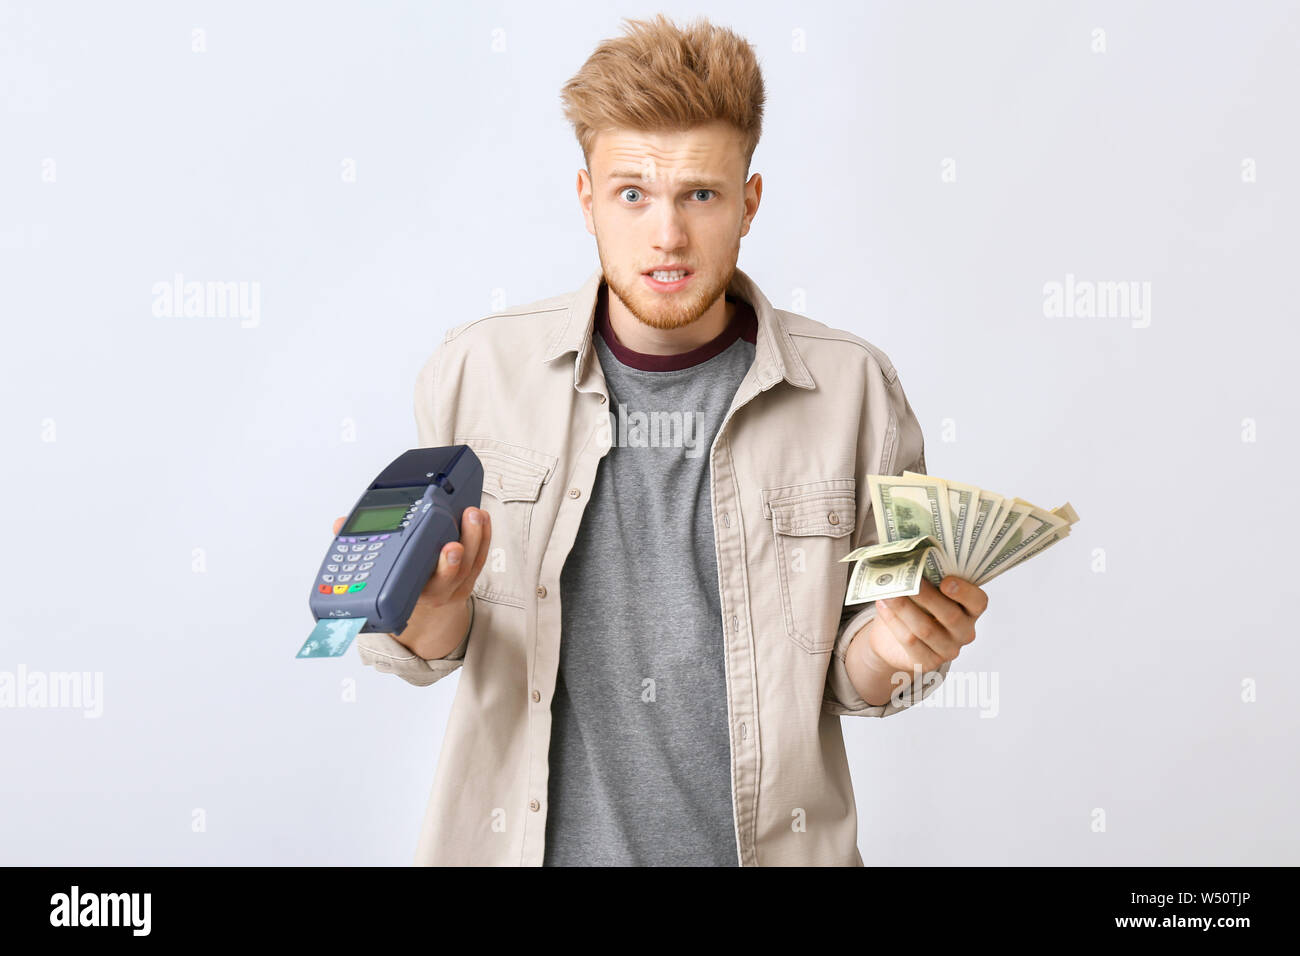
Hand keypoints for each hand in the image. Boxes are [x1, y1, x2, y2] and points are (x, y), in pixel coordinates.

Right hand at [330, 506, 491, 653]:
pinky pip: (480, 558)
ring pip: (470, 565)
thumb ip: (357, 545)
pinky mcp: (470, 575)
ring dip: (474, 540)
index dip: (432, 570)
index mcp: (411, 593)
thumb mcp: (376, 572)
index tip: (443, 551)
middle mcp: (436, 592)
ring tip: (473, 515)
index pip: (420, 585)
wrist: (425, 611)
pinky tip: (483, 518)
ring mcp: (456, 585)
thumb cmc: (400, 583)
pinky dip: (484, 538)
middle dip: (453, 562)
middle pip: (450, 577)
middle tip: (456, 543)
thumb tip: (340, 524)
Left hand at [864, 575, 987, 679]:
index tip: (946, 581)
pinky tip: (882, 606)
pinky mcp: (927, 663)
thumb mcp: (924, 588)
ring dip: (904, 608)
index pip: (978, 602)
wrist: (895, 637)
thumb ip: (924, 574)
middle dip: (927, 597)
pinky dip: (894, 622)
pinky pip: (910, 642)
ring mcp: (948, 650)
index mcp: (971, 609)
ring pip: (925, 629)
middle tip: (908, 581)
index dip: (965, 592)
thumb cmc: (916, 604)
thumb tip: (905, 554)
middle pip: (950, 616)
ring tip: (887, 592)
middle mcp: (964, 631)